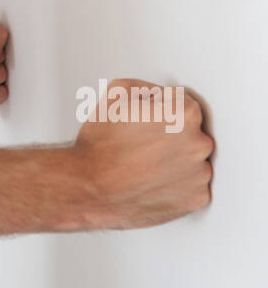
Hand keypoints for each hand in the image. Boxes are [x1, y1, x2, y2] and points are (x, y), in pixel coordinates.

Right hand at [72, 77, 213, 228]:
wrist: (88, 190)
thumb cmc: (99, 148)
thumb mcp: (115, 94)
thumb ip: (146, 87)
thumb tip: (158, 95)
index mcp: (184, 115)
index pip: (185, 103)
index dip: (162, 109)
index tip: (148, 121)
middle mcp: (198, 145)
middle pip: (193, 133)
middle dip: (172, 136)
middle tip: (143, 144)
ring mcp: (200, 175)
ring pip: (193, 161)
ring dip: (176, 161)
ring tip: (145, 165)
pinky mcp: (195, 200)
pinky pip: (193, 187)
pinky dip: (177, 185)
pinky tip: (153, 181)